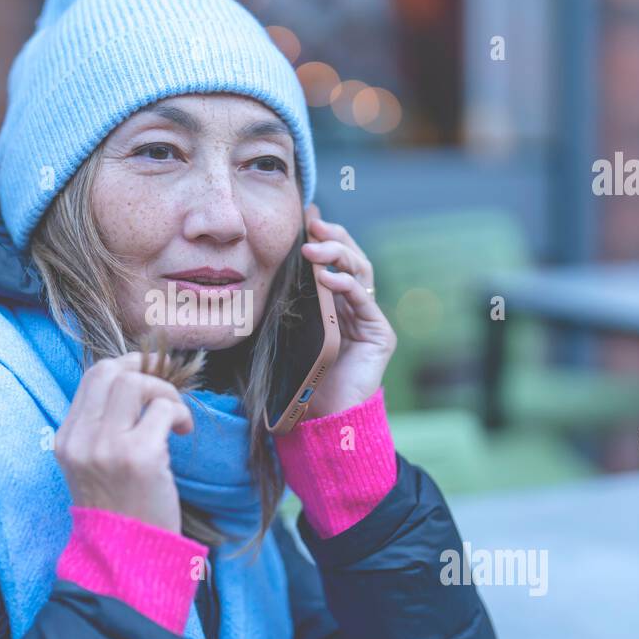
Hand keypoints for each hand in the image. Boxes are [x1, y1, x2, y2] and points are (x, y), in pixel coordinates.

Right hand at [53, 351, 193, 534]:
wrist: (125, 558)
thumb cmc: (119, 511)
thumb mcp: (93, 466)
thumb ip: (101, 429)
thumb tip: (134, 382)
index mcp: (67, 440)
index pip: (91, 378)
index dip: (125, 367)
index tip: (148, 376)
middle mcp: (82, 440)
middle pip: (110, 372)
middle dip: (146, 372)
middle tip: (165, 392)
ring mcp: (108, 448)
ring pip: (135, 384)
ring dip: (165, 392)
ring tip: (175, 417)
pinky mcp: (140, 458)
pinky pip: (164, 410)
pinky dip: (180, 413)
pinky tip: (183, 432)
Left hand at [299, 206, 396, 418]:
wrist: (323, 421)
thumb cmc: (299, 381)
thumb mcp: (283, 334)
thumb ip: (283, 305)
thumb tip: (259, 271)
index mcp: (332, 302)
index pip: (331, 259)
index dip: (321, 236)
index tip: (303, 217)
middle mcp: (354, 306)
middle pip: (350, 258)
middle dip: (332, 237)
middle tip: (311, 225)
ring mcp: (369, 318)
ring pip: (360, 271)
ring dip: (338, 254)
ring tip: (313, 247)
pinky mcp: (379, 334)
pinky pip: (364, 299)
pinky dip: (346, 283)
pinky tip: (327, 276)